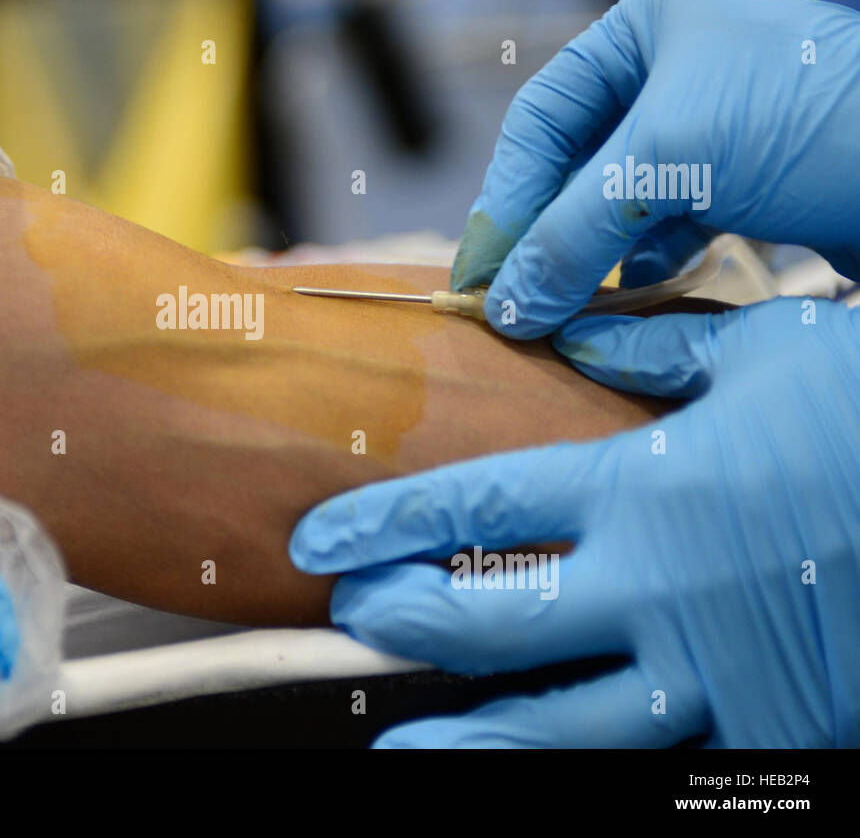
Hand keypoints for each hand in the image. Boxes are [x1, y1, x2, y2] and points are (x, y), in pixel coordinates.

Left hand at [290, 298, 859, 745]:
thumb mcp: (769, 347)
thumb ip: (653, 344)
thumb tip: (568, 327)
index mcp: (648, 484)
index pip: (475, 506)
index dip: (383, 524)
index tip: (323, 539)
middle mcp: (664, 585)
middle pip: (489, 620)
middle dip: (403, 620)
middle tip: (355, 617)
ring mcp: (718, 672)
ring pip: (560, 726)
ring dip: (469, 739)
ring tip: (399, 752)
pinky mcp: (775, 731)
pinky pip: (662, 765)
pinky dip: (593, 770)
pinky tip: (545, 769)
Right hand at [450, 0, 859, 336]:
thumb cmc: (815, 126)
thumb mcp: (668, 166)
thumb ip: (570, 234)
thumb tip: (504, 306)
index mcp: (655, 21)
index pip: (543, 114)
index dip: (505, 195)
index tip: (481, 269)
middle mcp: (679, 66)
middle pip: (577, 161)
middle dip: (546, 232)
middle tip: (511, 298)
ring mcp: (714, 126)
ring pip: (617, 200)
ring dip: (588, 256)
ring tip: (560, 307)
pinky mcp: (743, 182)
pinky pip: (663, 226)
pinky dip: (638, 266)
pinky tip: (627, 295)